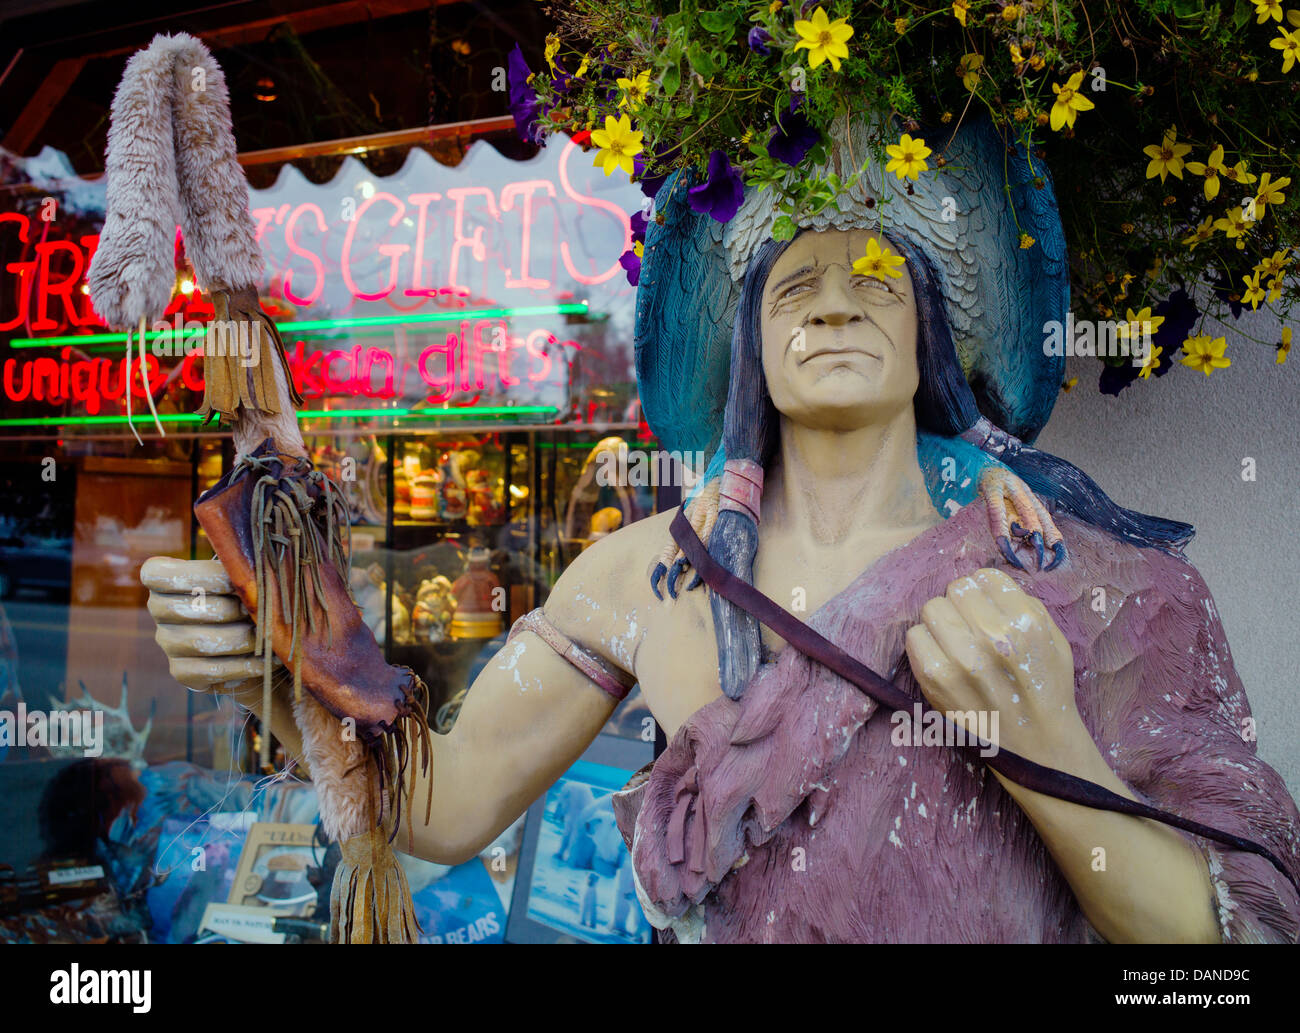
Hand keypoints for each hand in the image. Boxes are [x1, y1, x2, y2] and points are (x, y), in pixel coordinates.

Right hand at [140, 555, 273, 703]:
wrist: (252, 639)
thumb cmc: (244, 594)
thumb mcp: (239, 574)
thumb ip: (238, 567)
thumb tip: (252, 569)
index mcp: (164, 578)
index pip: (158, 574)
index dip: (200, 576)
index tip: (236, 581)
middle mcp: (157, 609)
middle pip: (187, 609)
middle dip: (232, 610)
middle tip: (261, 610)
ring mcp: (167, 642)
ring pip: (202, 643)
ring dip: (243, 640)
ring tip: (269, 636)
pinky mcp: (182, 671)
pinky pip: (211, 670)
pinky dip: (244, 666)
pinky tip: (265, 661)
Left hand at [904, 567, 1087, 767]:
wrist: (1037, 748)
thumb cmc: (1046, 690)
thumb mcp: (1055, 640)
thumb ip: (1025, 605)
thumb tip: (986, 583)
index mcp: (1025, 623)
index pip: (985, 577)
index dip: (984, 590)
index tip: (985, 606)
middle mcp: (993, 637)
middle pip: (955, 589)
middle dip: (962, 604)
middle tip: (969, 624)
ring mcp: (961, 659)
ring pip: (931, 608)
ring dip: (941, 621)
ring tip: (954, 640)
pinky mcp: (935, 679)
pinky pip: (914, 637)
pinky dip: (925, 643)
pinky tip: (941, 656)